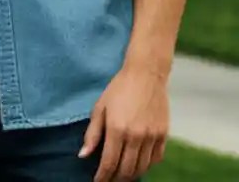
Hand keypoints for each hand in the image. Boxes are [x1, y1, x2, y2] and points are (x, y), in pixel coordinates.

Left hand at [80, 65, 170, 181]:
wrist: (146, 75)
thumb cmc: (118, 89)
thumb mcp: (99, 108)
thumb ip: (92, 134)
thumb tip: (83, 155)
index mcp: (117, 129)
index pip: (109, 162)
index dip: (102, 176)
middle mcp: (136, 136)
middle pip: (127, 169)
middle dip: (116, 179)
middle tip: (109, 180)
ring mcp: (152, 136)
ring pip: (142, 166)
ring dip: (131, 175)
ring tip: (122, 176)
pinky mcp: (164, 134)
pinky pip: (156, 158)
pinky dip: (147, 166)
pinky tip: (139, 165)